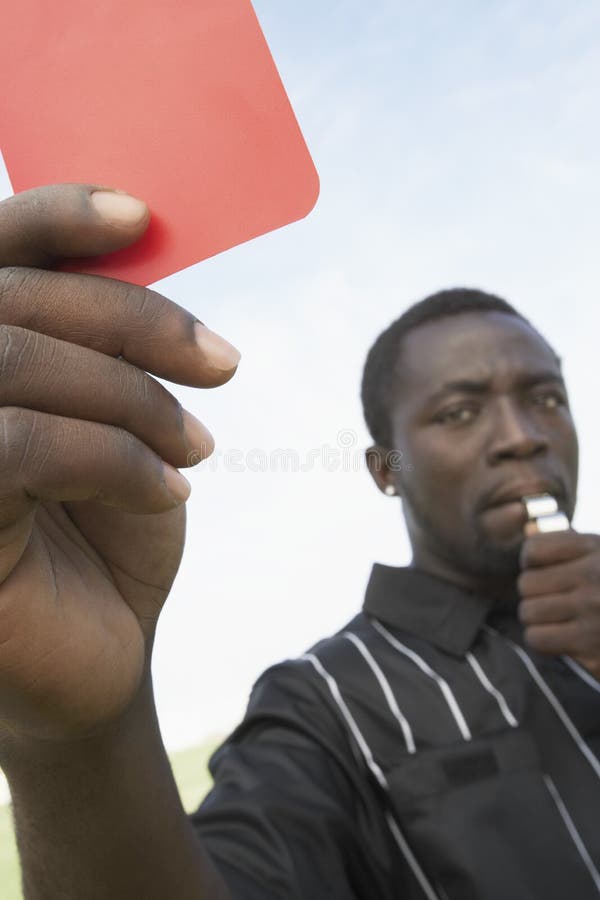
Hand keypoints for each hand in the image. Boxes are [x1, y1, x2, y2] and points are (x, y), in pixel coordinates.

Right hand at [0, 184, 239, 744]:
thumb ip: (101, 335)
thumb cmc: (106, 524)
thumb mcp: (116, 415)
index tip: (141, 216)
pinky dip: (114, 456)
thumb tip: (139, 233)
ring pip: (13, 363)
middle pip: (8, 300)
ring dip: (130, 397)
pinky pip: (21, 444)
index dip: (50, 215)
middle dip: (131, 321)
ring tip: (195, 445)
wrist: (99, 645)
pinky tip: (167, 490)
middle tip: (221, 363)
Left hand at [518, 530, 599, 677]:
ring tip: (558, 619)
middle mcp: (594, 576)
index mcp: (595, 548)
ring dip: (537, 619)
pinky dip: (543, 641)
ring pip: (528, 612)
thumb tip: (529, 527)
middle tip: (553, 600)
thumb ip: (566, 542)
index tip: (542, 570)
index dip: (531, 562)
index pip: (534, 549)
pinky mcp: (589, 644)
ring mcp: (592, 611)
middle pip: (526, 583)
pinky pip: (537, 638)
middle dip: (534, 594)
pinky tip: (561, 638)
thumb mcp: (598, 556)